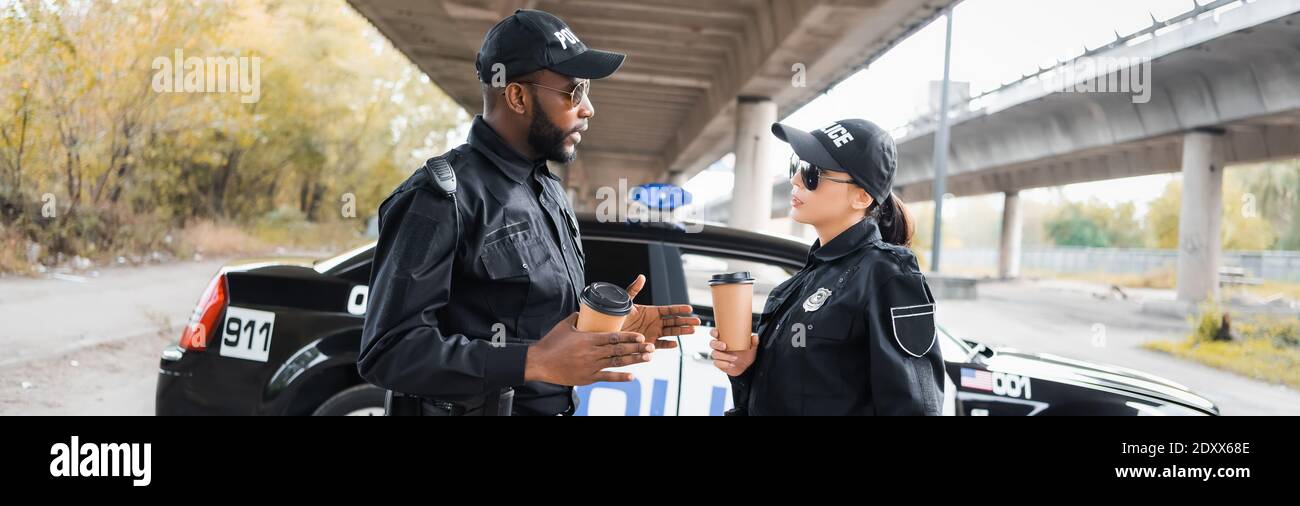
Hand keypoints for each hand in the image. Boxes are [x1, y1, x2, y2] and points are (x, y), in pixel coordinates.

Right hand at [525, 313, 652, 384]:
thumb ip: (577, 317)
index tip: (641, 336)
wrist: (539, 362)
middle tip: (651, 347)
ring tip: (647, 358)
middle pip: (619, 350)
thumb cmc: (551, 343)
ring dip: (634, 361)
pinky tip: (633, 377)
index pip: (613, 337)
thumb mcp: (565, 325)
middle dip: (637, 349)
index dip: (629, 337)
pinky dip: (620, 377)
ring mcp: (590, 366)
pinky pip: (607, 377)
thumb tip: (585, 310)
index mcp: (588, 338)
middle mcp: (592, 353)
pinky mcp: (587, 378)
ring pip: (616, 363)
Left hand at [620, 274, 701, 348]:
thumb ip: (634, 289)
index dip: (679, 309)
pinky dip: (667, 344)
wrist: (610, 330)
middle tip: (698, 322)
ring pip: (671, 332)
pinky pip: (660, 344)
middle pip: (674, 321)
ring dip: (681, 332)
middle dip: (686, 321)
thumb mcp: (627, 302)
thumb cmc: (617, 315)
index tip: (690, 309)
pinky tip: (674, 343)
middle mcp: (655, 322)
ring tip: (692, 331)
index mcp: (653, 311)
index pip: (669, 310)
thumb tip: (641, 277)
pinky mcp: (649, 343)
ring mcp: (654, 333)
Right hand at [708, 328, 758, 376]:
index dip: (713, 332)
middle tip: (725, 346)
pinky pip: (717, 363)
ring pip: (714, 354)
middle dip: (717, 344)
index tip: (717, 333)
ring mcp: (718, 355)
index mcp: (724, 339)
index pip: (714, 333)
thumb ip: (753, 342)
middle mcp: (719, 346)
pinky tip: (731, 365)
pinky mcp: (719, 363)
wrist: (745, 367)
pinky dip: (724, 364)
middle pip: (712, 343)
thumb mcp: (751, 348)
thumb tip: (755, 337)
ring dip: (724, 356)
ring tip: (735, 358)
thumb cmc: (745, 354)